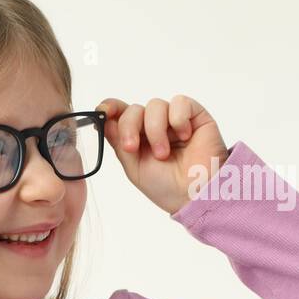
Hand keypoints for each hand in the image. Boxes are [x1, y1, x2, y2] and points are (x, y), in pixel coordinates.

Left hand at [96, 95, 229, 214]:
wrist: (196, 196)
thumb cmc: (168, 187)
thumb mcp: (133, 167)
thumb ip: (119, 143)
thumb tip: (104, 120)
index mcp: (139, 137)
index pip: (121, 113)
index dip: (110, 107)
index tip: (102, 111)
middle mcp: (156, 126)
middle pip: (134, 109)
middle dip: (129, 126)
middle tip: (133, 148)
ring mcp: (175, 120)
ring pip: (155, 105)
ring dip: (155, 130)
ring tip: (164, 153)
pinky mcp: (195, 115)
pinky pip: (180, 103)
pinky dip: (178, 118)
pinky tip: (185, 136)